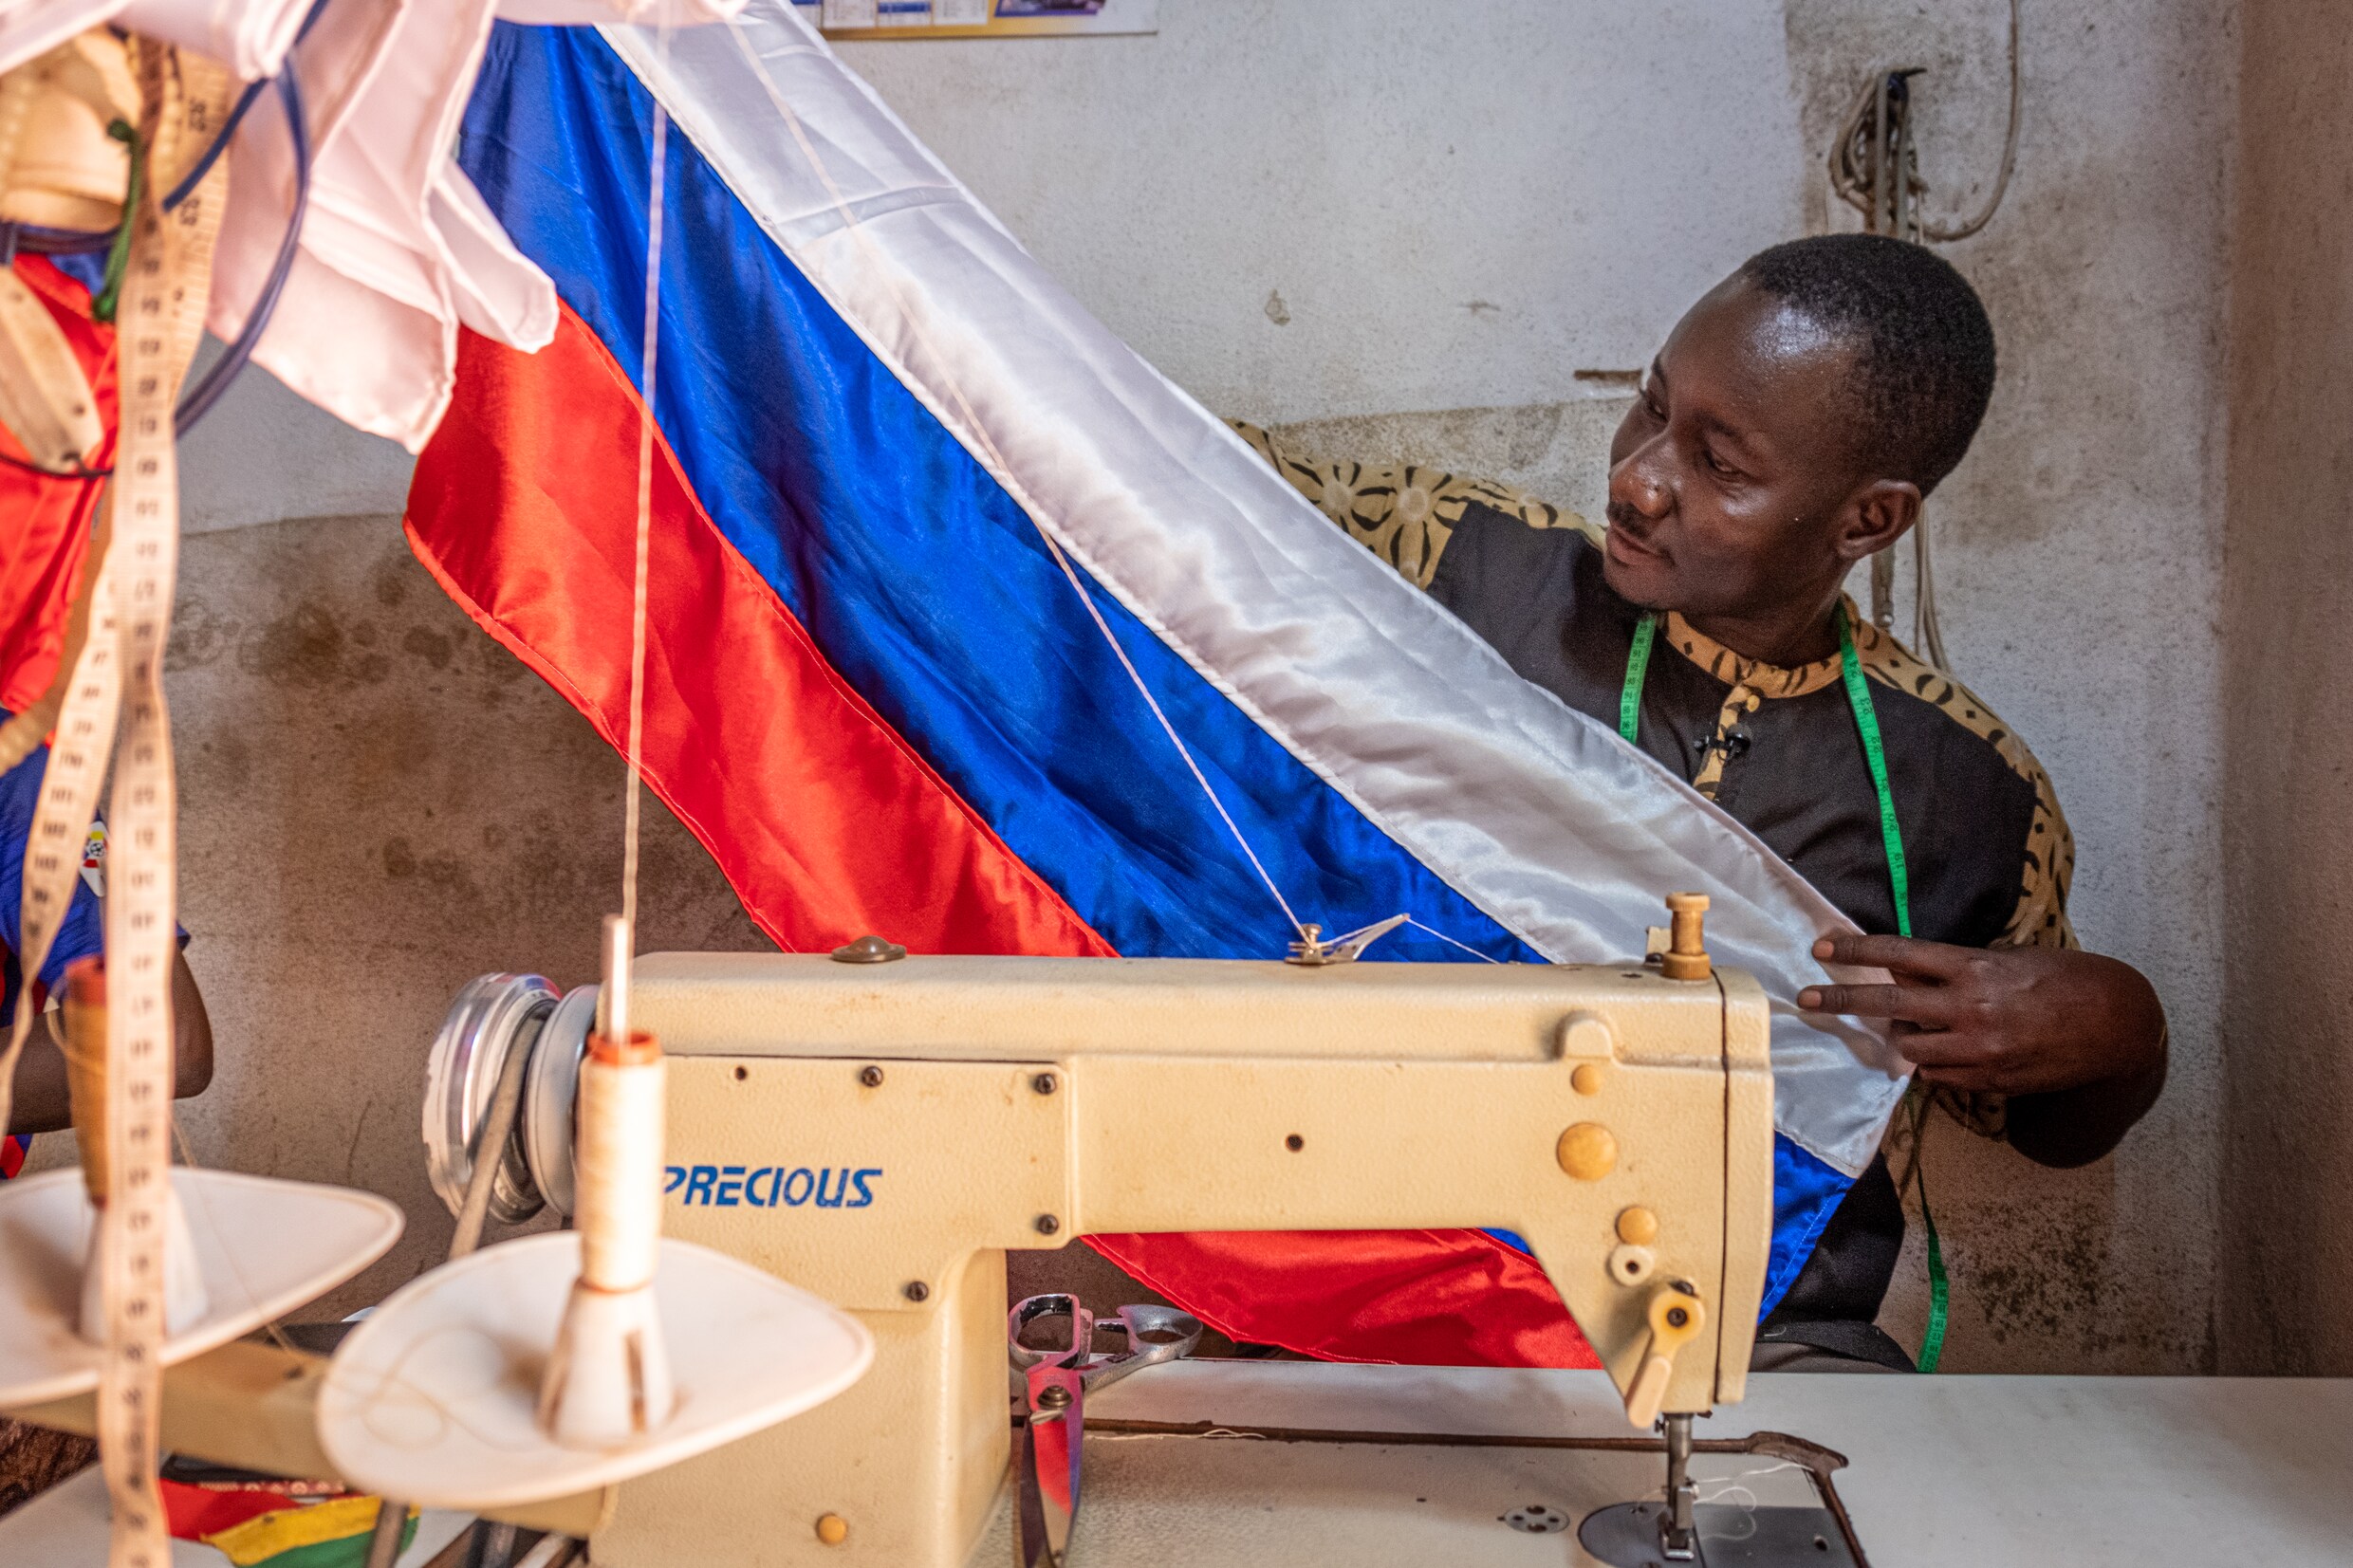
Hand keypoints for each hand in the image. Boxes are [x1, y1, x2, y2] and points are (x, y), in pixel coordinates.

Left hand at [1797, 933, 2163, 1096]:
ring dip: (1898, 1036)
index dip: (1856, 950)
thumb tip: (1904, 969)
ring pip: (1909, 1047)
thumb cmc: (2064, 980)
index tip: (1822, 946)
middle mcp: (1969, 1008)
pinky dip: (1933, 1063)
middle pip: (1887, 1003)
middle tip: (1805, 997)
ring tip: (1906, 1027)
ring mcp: (1978, 1049)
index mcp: (1974, 968)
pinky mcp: (1989, 1081)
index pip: (1900, 954)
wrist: (2116, 1025)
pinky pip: (1939, 1075)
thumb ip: (1955, 967)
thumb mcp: (2008, 959)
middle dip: (1840, 999)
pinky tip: (1944, 1052)